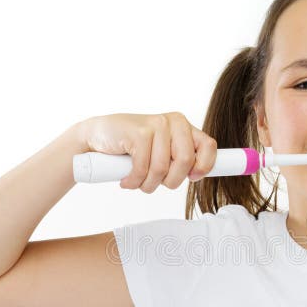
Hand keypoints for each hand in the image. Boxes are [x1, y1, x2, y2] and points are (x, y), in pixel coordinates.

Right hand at [77, 112, 217, 191]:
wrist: (97, 137)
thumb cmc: (132, 148)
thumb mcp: (162, 152)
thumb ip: (180, 159)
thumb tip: (197, 174)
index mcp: (184, 126)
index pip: (208, 146)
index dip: (204, 167)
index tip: (192, 178)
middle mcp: (173, 122)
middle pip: (185, 162)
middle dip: (170, 181)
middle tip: (154, 182)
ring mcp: (156, 125)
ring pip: (162, 170)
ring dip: (147, 184)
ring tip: (137, 180)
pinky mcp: (139, 133)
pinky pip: (143, 169)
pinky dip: (133, 181)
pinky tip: (126, 179)